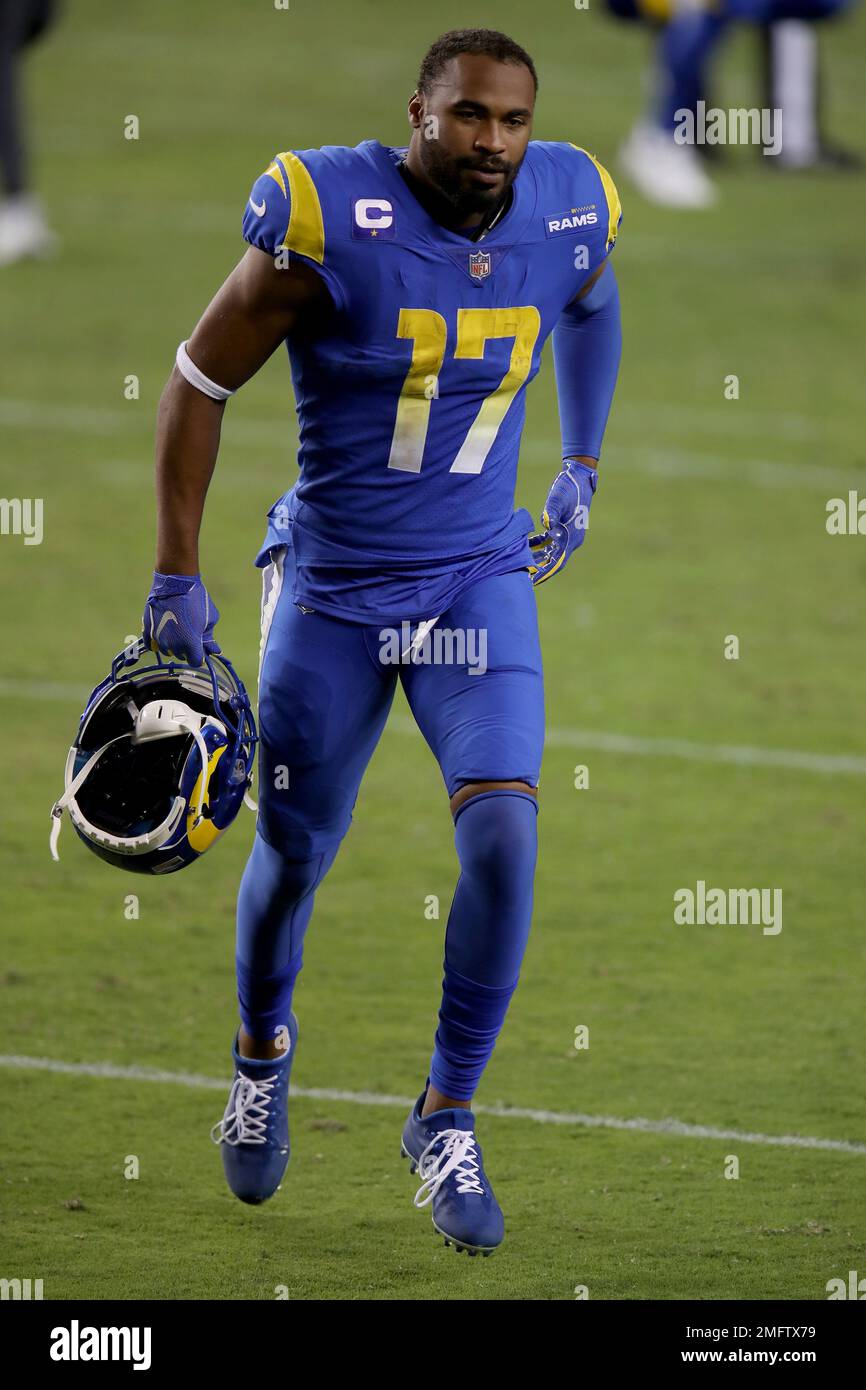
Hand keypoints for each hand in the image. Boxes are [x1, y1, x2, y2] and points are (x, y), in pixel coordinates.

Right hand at [142, 571, 220, 665]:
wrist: (175, 583)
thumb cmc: (196, 600)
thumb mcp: (210, 619)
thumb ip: (209, 638)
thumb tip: (214, 651)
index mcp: (190, 644)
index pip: (195, 661)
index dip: (198, 654)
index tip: (199, 646)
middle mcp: (173, 645)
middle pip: (181, 655)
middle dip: (186, 647)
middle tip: (188, 631)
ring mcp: (158, 639)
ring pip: (167, 650)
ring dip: (172, 644)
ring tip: (176, 626)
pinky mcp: (147, 630)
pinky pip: (151, 645)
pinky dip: (157, 641)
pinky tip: (163, 632)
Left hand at [528, 459, 597, 585]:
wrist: (579, 476)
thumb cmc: (568, 488)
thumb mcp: (558, 499)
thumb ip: (552, 513)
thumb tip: (546, 526)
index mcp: (572, 537)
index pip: (558, 561)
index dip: (545, 572)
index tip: (533, 581)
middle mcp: (571, 539)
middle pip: (554, 560)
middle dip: (539, 568)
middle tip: (523, 576)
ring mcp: (567, 534)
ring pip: (551, 552)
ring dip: (537, 558)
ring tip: (521, 563)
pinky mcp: (562, 527)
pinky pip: (549, 542)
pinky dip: (539, 545)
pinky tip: (526, 544)